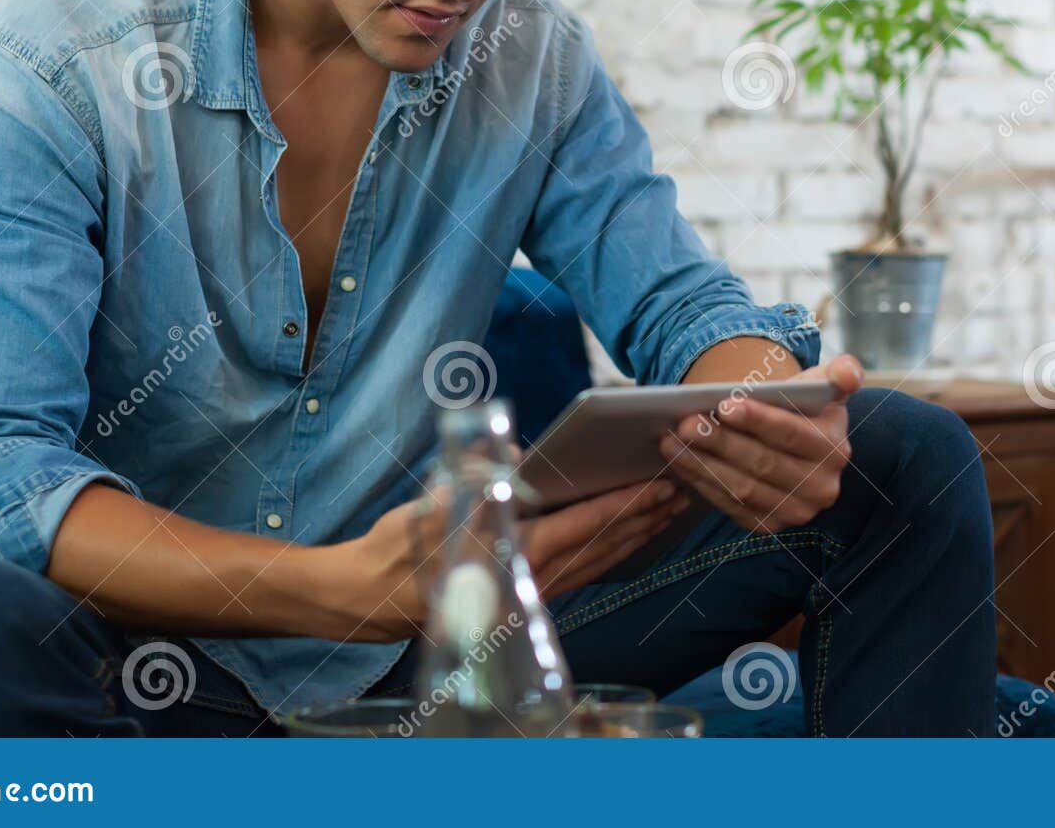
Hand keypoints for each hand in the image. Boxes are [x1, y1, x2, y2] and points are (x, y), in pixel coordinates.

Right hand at [332, 478, 689, 641]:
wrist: (372, 598)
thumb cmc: (401, 547)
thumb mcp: (433, 503)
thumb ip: (480, 477)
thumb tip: (521, 456)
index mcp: (514, 555)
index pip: (583, 526)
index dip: (624, 504)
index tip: (657, 483)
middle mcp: (534, 581)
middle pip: (604, 547)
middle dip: (645, 518)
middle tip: (682, 487)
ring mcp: (535, 594)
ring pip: (600, 563)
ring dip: (637, 536)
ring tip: (670, 509)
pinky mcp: (530, 598)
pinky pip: (586, 574)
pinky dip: (614, 552)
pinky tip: (632, 537)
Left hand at [658, 354, 863, 533]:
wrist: (794, 444)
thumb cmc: (801, 408)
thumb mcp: (822, 386)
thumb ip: (840, 373)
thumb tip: (850, 374)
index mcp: (834, 448)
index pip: (792, 434)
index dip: (758, 420)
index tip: (724, 404)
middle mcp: (822, 487)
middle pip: (763, 463)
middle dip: (721, 442)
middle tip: (685, 422)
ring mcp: (797, 512)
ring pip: (743, 488)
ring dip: (702, 464)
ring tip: (672, 440)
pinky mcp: (770, 526)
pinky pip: (731, 506)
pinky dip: (702, 483)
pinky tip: (679, 461)